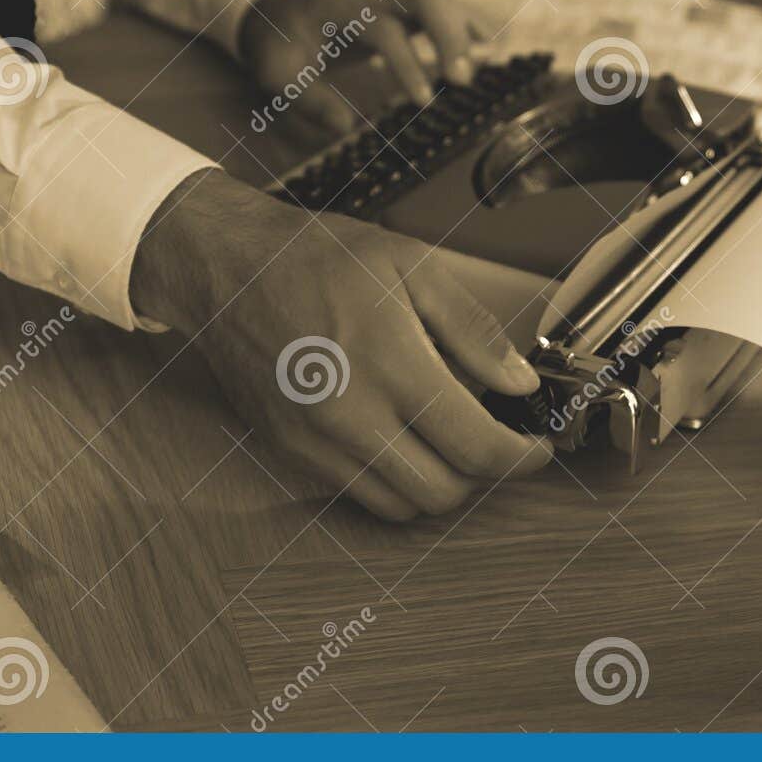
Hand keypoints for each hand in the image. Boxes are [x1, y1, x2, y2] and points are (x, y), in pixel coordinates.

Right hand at [129, 169, 551, 519]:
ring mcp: (314, 442)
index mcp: (391, 365)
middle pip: (443, 492)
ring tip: (446, 439)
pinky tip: (399, 438)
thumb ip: (472, 331)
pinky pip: (357, 494)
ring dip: (437, 484)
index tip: (536, 447)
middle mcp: (351, 417)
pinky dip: (391, 481)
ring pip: (401, 506)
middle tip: (495, 440)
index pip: (477, 449)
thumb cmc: (315, 255)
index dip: (522, 458)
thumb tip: (518, 383)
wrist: (225, 267)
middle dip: (483, 473)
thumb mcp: (411, 266)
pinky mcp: (289, 452)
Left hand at [240, 0, 486, 133]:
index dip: (408, 65)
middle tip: (462, 82)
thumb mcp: (276, 75)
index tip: (422, 103)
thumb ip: (308, 99)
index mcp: (337, 5)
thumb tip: (346, 128)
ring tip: (473, 72)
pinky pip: (442, 2)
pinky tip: (484, 50)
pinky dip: (464, 23)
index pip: (384, 29)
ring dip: (462, 30)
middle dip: (451, 35)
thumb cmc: (279, 45)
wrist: (277, 10)